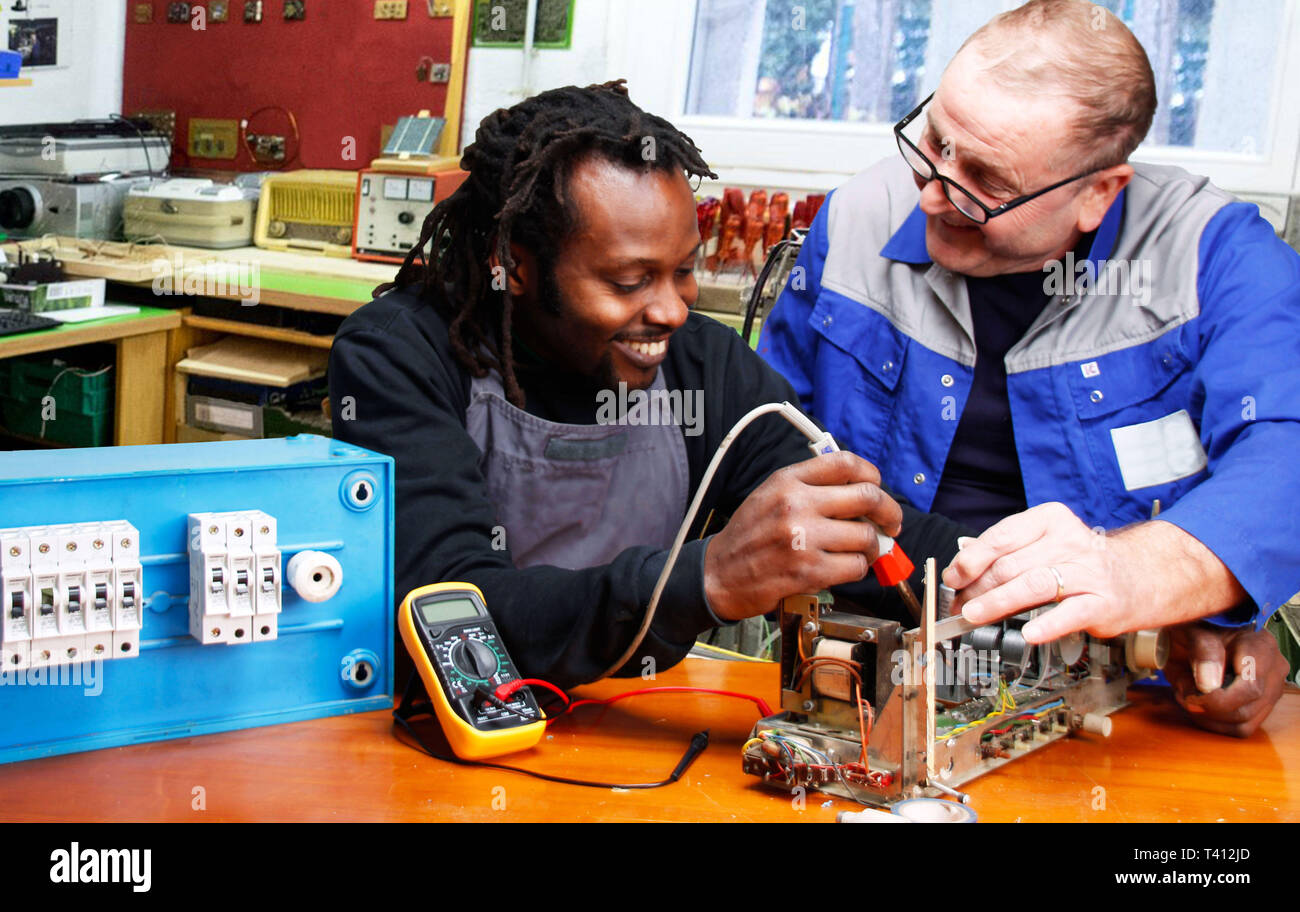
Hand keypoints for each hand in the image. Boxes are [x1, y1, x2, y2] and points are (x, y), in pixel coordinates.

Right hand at [703, 451, 901, 621]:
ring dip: (873, 547)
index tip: (877, 488)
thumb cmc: (748, 536)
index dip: (871, 474)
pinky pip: (855, 566)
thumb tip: (860, 493)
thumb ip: (810, 487)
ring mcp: (803, 538)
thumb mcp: (770, 495)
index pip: (845, 463)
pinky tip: (845, 568)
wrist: (718, 573)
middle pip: (867, 497)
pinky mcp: (808, 570)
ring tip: (864, 551)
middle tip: (891, 524)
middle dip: (889, 513)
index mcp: (788, 480)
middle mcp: (796, 504)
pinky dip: (858, 569)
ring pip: (865, 536)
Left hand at [941, 503, 1243, 643]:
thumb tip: (962, 568)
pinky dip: (1047, 624)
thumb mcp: (1046, 543)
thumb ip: (1008, 552)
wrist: (1141, 574)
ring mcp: (1087, 571)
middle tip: (960, 606)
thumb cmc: (1082, 562)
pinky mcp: (1103, 601)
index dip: (971, 560)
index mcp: (1050, 520)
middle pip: (1011, 565)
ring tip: (974, 616)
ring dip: (998, 602)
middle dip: (978, 589)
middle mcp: (1069, 541)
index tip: (953, 578)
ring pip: (1033, 584)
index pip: (1001, 537)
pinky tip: (1028, 633)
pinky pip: (1070, 613)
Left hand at [1165, 624, 1288, 736]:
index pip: (1250, 687)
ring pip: (1242, 723)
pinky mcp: (1260, 706)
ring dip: (1206, 716)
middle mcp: (1273, 669)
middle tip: (1183, 690)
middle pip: (1244, 710)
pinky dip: (1213, 722)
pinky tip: (1198, 703)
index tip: (1191, 694)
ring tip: (1188, 692)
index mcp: (1261, 645)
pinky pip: (1240, 728)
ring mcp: (1270, 690)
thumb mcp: (1192, 630)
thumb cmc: (1193, 628)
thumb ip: (1204, 652)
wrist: (1190, 634)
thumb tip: (1210, 685)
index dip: (1218, 699)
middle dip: (1206, 707)